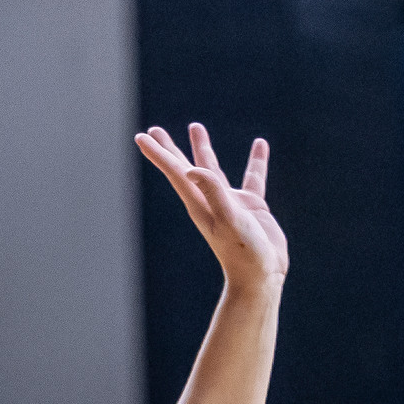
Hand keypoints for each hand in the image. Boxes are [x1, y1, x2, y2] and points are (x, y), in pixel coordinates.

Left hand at [136, 123, 287, 293]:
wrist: (261, 276)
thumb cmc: (243, 253)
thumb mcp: (229, 220)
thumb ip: (213, 193)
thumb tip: (191, 169)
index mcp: (199, 203)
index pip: (174, 171)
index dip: (158, 153)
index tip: (142, 136)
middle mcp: (209, 200)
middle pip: (183, 168)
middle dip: (169, 148)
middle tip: (154, 130)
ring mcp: (229, 202)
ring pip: (212, 168)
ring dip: (202, 148)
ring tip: (196, 127)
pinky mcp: (250, 206)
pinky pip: (253, 177)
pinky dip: (256, 161)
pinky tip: (260, 144)